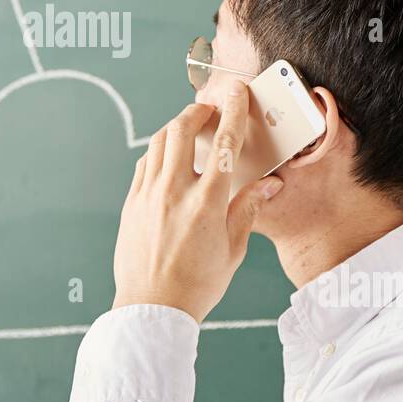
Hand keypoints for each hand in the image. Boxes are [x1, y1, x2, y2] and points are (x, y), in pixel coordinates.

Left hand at [111, 80, 284, 322]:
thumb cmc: (197, 284)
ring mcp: (148, 195)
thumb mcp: (233, 250)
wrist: (151, 308)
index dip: (233, 112)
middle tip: (210, 110)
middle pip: (182, 129)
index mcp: (206, 202)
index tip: (236, 93)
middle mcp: (174, 191)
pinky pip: (144, 163)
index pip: (224, 144)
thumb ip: (248, 209)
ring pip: (158, 141)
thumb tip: (270, 183)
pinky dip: (158, 150)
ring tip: (189, 127)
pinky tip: (167, 156)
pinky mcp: (131, 203)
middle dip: (197, 111)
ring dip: (175, 126)